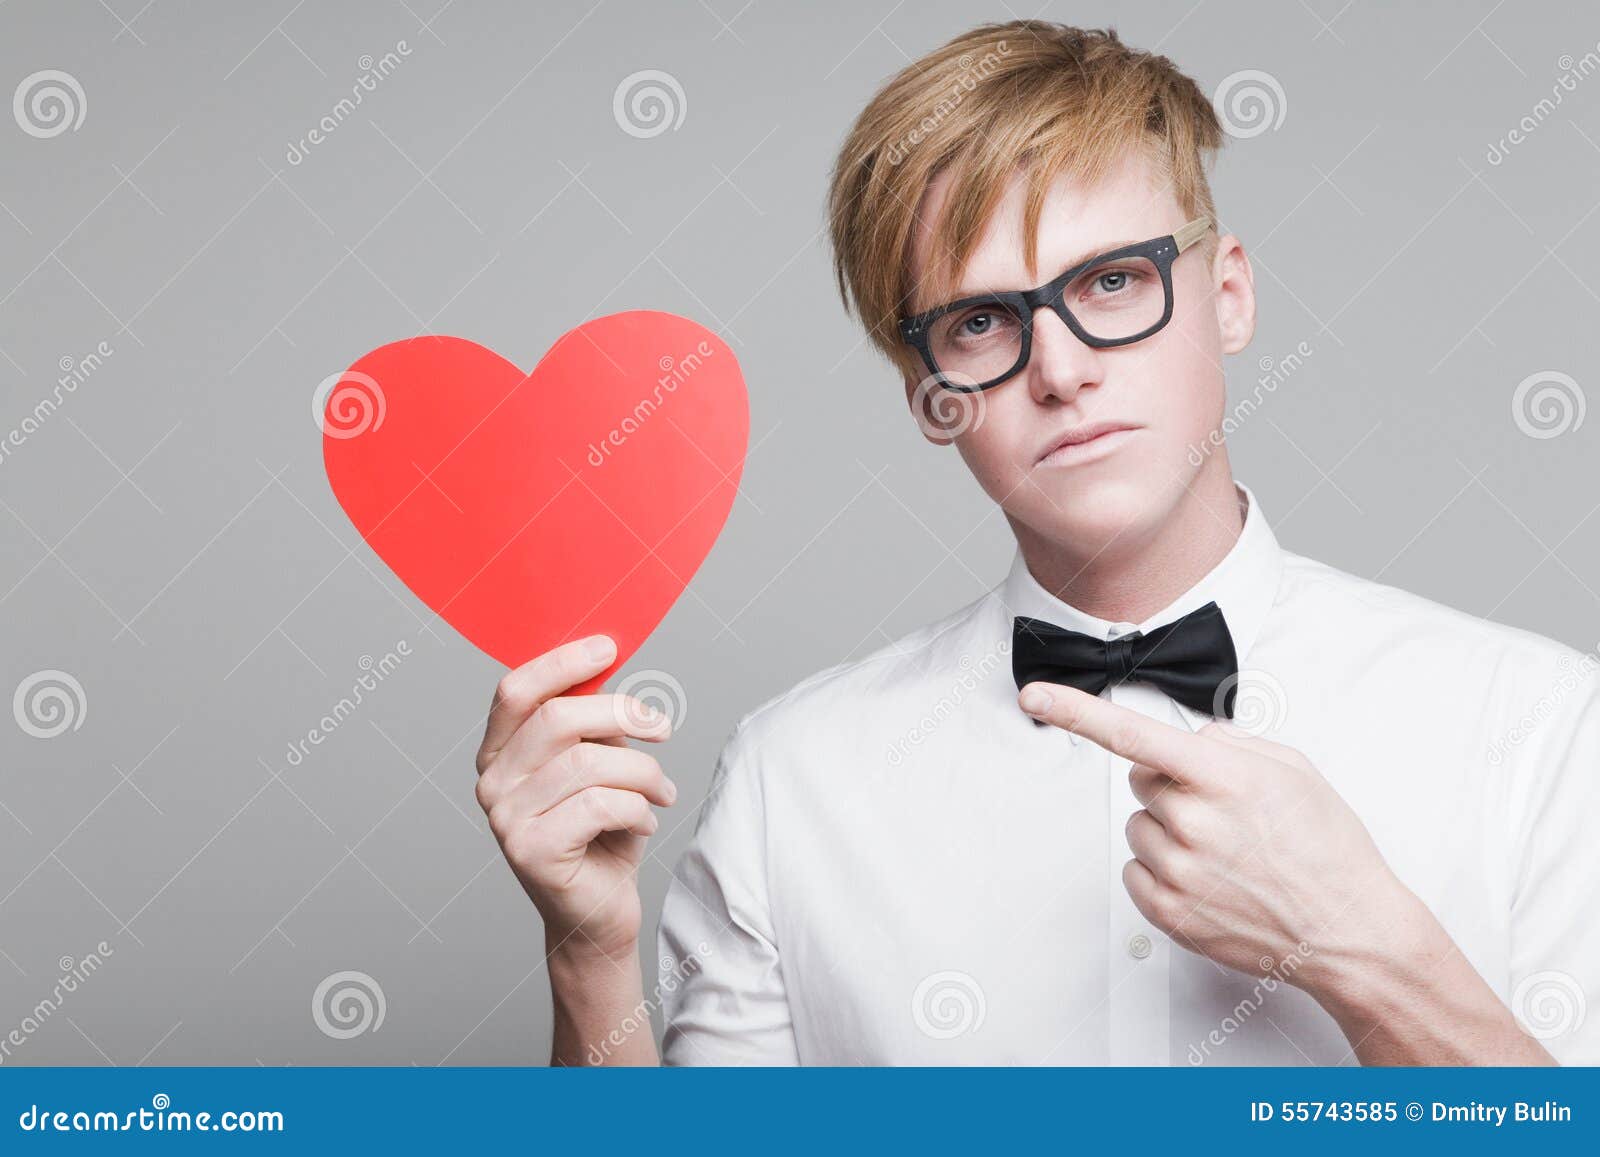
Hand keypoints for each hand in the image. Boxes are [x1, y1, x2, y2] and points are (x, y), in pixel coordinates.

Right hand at [475, 635, 676, 961]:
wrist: (598, 915)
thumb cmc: (601, 834)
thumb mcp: (600, 765)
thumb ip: (592, 723)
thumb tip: (608, 663)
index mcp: (500, 753)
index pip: (517, 691)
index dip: (562, 663)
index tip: (609, 648)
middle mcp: (491, 783)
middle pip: (557, 718)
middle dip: (622, 714)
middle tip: (661, 729)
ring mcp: (505, 819)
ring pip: (588, 763)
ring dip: (642, 773)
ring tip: (661, 792)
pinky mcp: (530, 852)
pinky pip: (599, 805)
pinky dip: (637, 809)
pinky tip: (645, 823)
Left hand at [1017, 681, 1414, 995]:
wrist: (1350, 932)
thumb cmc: (1329, 851)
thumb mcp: (1294, 771)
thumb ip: (1232, 743)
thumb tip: (1190, 740)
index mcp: (1223, 778)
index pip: (1133, 736)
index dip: (1076, 712)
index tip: (1035, 696)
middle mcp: (1194, 822)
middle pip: (1141, 780)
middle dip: (1171, 786)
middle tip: (1222, 812)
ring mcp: (1179, 871)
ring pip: (1139, 826)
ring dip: (1169, 831)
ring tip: (1225, 853)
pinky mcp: (1169, 912)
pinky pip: (1135, 871)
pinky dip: (1163, 870)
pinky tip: (1210, 880)